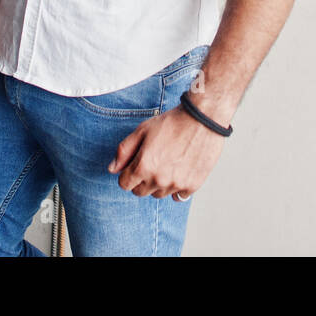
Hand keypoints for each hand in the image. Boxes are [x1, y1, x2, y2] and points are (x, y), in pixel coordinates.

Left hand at [108, 104, 225, 199]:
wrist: (203, 120)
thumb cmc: (172, 122)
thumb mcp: (142, 130)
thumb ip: (124, 151)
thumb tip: (112, 169)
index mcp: (144, 166)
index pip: (125, 184)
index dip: (127, 174)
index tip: (134, 165)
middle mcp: (159, 179)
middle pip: (140, 192)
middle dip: (141, 180)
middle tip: (152, 163)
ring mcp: (176, 184)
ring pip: (159, 194)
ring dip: (159, 184)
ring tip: (167, 164)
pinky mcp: (192, 185)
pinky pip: (178, 196)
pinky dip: (176, 188)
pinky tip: (179, 171)